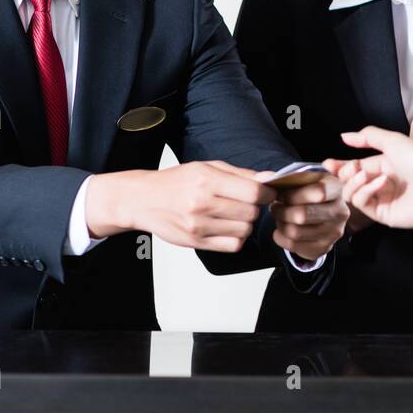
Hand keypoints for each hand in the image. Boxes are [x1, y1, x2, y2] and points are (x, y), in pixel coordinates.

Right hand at [87, 161, 275, 251]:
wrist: (143, 199)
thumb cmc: (176, 181)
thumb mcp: (207, 167)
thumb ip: (240, 174)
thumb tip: (270, 178)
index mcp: (206, 180)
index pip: (253, 192)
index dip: (267, 193)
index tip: (267, 192)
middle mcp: (201, 204)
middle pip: (251, 213)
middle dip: (255, 207)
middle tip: (247, 202)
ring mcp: (198, 226)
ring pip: (244, 230)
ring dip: (246, 223)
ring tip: (234, 214)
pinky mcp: (195, 242)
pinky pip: (232, 245)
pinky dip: (236, 238)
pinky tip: (227, 228)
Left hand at [265, 173, 348, 260]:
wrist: (321, 211)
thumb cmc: (307, 191)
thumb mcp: (304, 179)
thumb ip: (289, 177)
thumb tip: (266, 180)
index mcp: (336, 188)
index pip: (319, 192)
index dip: (294, 194)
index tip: (281, 194)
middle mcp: (340, 211)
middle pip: (303, 215)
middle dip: (281, 211)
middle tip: (275, 207)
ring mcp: (334, 232)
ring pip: (295, 232)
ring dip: (280, 223)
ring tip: (279, 216)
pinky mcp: (324, 247)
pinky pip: (292, 245)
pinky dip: (280, 236)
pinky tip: (281, 228)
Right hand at [324, 126, 412, 228]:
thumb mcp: (392, 140)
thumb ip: (367, 137)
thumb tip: (344, 136)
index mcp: (385, 165)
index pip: (356, 166)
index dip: (340, 166)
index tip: (328, 163)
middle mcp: (382, 183)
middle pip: (350, 181)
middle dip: (344, 173)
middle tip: (347, 168)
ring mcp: (382, 199)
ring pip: (352, 193)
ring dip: (353, 182)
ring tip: (364, 175)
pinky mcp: (383, 214)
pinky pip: (362, 203)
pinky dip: (364, 192)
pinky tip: (378, 184)